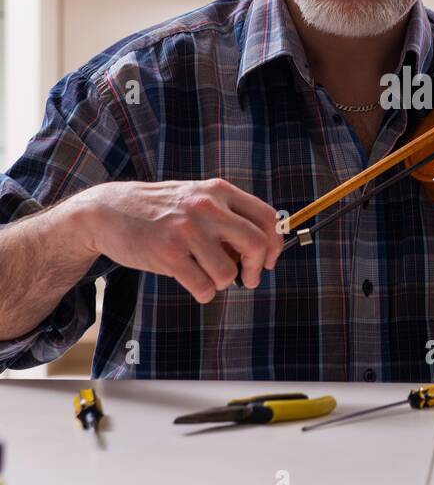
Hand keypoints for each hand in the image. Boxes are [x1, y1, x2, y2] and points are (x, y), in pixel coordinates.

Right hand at [72, 177, 283, 300]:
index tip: (269, 260)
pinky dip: (204, 293)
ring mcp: (187, 231)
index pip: (266, 217)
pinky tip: (194, 283)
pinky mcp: (168, 254)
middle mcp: (206, 207)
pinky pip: (204, 287)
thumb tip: (258, 250)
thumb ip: (225, 215)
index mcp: (217, 191)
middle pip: (256, 244)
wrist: (106, 211)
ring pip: (228, 273)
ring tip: (206, 274)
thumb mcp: (194, 198)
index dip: (275, 244)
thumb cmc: (157, 209)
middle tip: (249, 278)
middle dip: (257, 268)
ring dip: (222, 282)